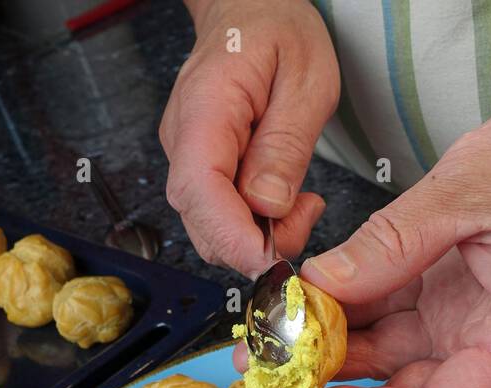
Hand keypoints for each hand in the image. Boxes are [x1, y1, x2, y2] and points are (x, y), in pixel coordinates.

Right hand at [161, 0, 338, 275]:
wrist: (249, 8)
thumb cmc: (277, 31)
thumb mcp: (306, 80)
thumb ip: (286, 146)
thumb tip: (268, 205)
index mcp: (206, 112)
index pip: (201, 193)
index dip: (235, 238)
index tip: (274, 259)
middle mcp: (185, 142)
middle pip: (203, 224)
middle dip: (255, 245)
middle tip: (306, 217)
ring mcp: (189, 158)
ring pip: (212, 228)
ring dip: (259, 236)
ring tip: (301, 203)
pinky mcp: (203, 170)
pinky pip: (222, 214)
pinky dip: (255, 223)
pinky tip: (284, 199)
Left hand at [238, 65, 490, 387]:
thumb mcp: (467, 191)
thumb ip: (391, 245)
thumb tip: (318, 289)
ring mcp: (472, 323)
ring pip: (390, 360)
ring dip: (327, 359)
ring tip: (259, 352)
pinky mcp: (453, 298)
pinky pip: (391, 319)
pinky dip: (345, 317)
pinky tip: (295, 310)